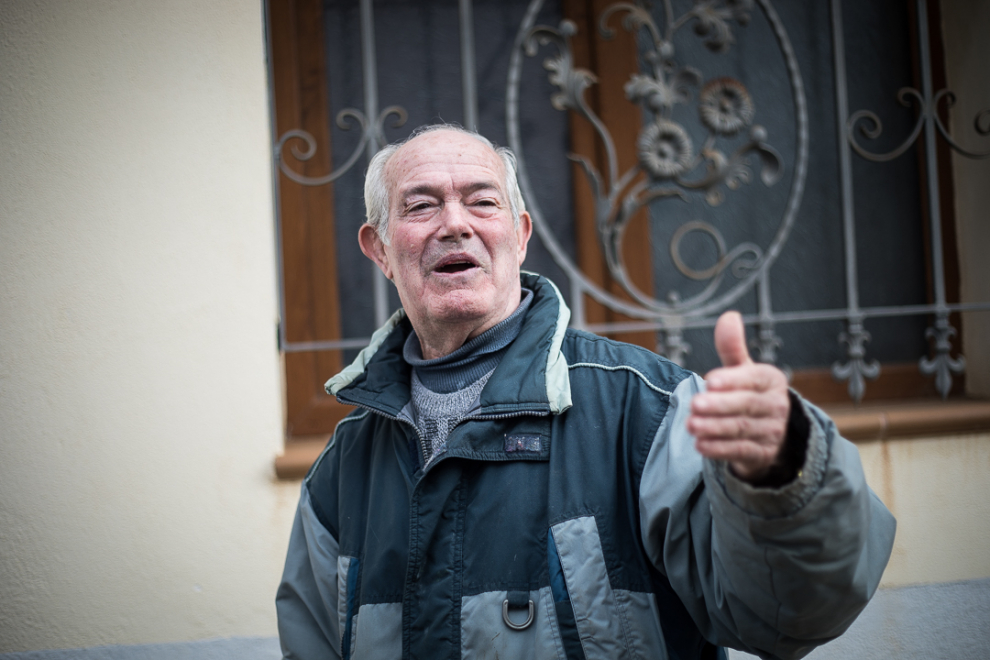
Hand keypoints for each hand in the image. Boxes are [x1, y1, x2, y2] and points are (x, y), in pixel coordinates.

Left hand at [687, 311, 790, 481]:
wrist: (771, 432)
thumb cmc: (750, 393)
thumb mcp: (744, 369)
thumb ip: (732, 347)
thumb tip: (729, 316)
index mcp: (771, 380)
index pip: (753, 379)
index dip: (732, 380)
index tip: (709, 380)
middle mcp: (775, 405)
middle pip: (746, 405)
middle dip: (719, 405)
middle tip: (694, 404)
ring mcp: (771, 431)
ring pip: (742, 428)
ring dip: (714, 427)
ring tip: (691, 425)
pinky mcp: (761, 453)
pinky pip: (741, 451)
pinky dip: (720, 449)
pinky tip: (700, 445)